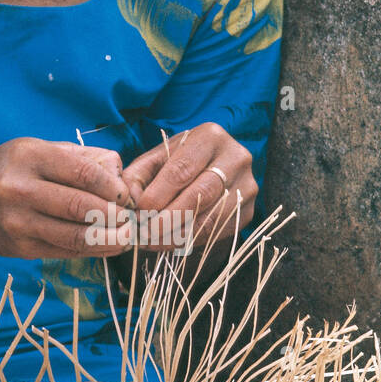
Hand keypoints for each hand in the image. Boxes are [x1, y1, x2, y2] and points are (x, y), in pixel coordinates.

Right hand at [0, 138, 136, 258]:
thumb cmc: (12, 171)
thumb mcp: (38, 149)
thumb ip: (79, 157)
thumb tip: (120, 172)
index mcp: (29, 157)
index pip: (82, 173)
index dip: (112, 187)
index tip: (126, 195)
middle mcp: (20, 190)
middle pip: (81, 207)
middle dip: (114, 215)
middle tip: (130, 217)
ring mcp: (19, 222)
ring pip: (75, 236)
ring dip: (109, 239)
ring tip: (127, 236)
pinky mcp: (22, 248)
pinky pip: (66, 251)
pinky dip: (93, 250)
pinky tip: (109, 246)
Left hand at [121, 122, 256, 251]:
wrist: (212, 166)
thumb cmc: (179, 162)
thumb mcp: (156, 160)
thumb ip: (137, 177)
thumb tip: (132, 205)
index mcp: (210, 137)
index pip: (182, 169)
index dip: (159, 194)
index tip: (140, 213)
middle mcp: (235, 158)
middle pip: (200, 194)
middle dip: (169, 218)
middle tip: (145, 234)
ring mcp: (247, 186)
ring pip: (211, 217)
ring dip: (178, 235)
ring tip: (153, 243)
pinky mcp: (248, 211)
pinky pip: (219, 231)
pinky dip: (192, 241)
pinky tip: (171, 244)